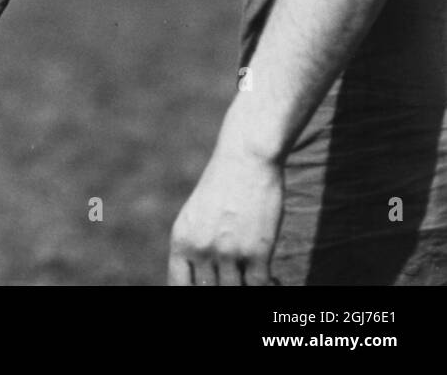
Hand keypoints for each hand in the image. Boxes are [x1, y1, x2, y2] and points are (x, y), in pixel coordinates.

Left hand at [168, 146, 282, 284]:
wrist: (246, 158)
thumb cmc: (223, 187)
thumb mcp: (197, 216)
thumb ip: (196, 248)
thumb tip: (199, 281)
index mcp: (181, 240)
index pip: (179, 287)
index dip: (193, 296)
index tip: (208, 290)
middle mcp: (201, 249)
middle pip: (208, 293)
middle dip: (224, 290)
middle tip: (237, 282)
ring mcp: (228, 252)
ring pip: (235, 293)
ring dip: (247, 288)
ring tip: (254, 278)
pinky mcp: (257, 251)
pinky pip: (260, 288)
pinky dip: (270, 287)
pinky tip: (275, 280)